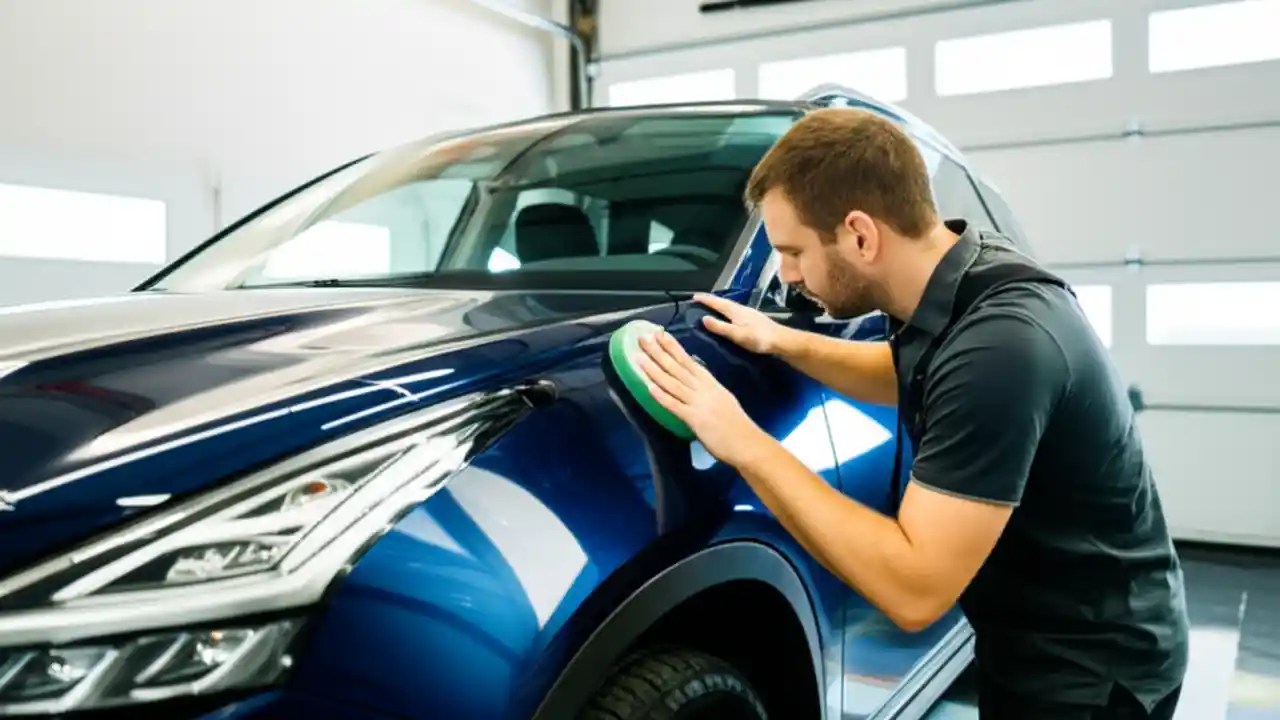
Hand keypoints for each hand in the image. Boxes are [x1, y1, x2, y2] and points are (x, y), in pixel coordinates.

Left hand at [637, 329, 765, 466]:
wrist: (746, 441)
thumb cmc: (735, 423)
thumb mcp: (722, 397)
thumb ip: (707, 387)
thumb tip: (695, 377)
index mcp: (709, 383)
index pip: (687, 360)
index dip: (672, 346)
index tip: (660, 333)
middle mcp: (703, 389)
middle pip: (677, 367)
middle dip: (658, 351)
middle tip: (643, 337)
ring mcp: (698, 403)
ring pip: (672, 383)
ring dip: (654, 370)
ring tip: (639, 357)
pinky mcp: (695, 419)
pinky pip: (675, 406)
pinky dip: (662, 396)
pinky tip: (649, 387)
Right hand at [693, 293, 787, 355]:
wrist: (782, 341)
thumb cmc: (759, 338)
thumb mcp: (736, 334)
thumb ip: (720, 327)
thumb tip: (704, 318)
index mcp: (736, 311)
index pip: (718, 303)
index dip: (706, 299)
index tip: (694, 296)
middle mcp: (742, 309)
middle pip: (724, 303)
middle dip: (712, 301)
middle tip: (700, 301)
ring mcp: (750, 314)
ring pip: (731, 307)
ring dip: (720, 306)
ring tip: (711, 309)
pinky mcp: (755, 320)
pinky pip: (736, 313)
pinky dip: (728, 313)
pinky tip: (729, 318)